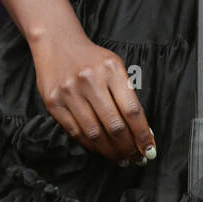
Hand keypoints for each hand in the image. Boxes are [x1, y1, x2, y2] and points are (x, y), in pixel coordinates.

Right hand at [31, 34, 154, 165]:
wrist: (57, 43)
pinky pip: (76, 132)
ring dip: (110, 151)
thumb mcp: (114, 66)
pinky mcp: (53, 103)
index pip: (132, 110)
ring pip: (95, 133)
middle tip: (135, 158)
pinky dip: (91, 145)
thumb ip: (126, 94)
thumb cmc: (91, 58)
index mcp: (111, 69)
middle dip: (128, 148)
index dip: (142, 134)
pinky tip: (100, 149)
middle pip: (114, 125)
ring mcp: (70, 92)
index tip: (149, 149)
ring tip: (120, 159)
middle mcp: (90, 80)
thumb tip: (141, 129)